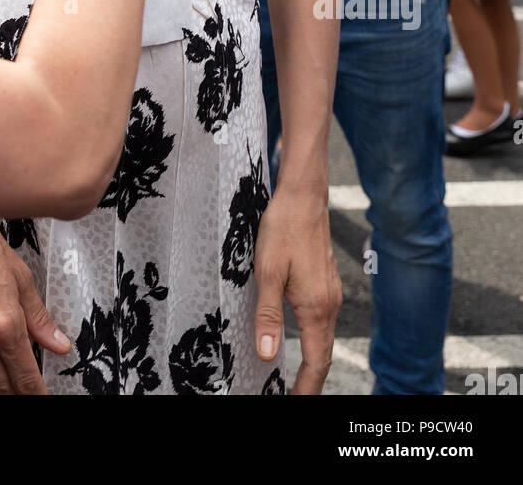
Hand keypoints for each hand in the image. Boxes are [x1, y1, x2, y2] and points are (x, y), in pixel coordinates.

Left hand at [253, 186, 341, 394]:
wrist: (303, 197)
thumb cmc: (284, 229)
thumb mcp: (267, 272)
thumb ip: (268, 315)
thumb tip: (267, 353)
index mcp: (316, 307)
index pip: (316, 362)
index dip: (306, 387)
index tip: (294, 401)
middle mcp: (330, 304)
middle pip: (323, 355)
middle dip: (312, 381)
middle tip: (296, 397)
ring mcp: (331, 292)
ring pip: (325, 338)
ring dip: (314, 361)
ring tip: (298, 379)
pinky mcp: (327, 282)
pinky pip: (324, 321)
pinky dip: (315, 340)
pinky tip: (303, 338)